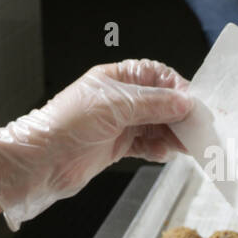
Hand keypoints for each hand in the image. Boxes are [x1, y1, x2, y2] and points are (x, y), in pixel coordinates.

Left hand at [0, 59, 191, 230]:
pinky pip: (146, 144)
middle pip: (160, 102)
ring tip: (185, 145)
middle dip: (179, 115)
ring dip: (172, 135)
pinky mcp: (116, 146)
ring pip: (156, 125)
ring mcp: (117, 123)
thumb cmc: (66, 125)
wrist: (40, 162)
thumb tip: (184, 101)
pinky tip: (164, 153)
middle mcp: (118, 99)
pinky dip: (158, 149)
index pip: (156, 76)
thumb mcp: (115, 106)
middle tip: (196, 129)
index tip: (193, 104)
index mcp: (115, 78)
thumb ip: (153, 103)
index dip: (177, 88)